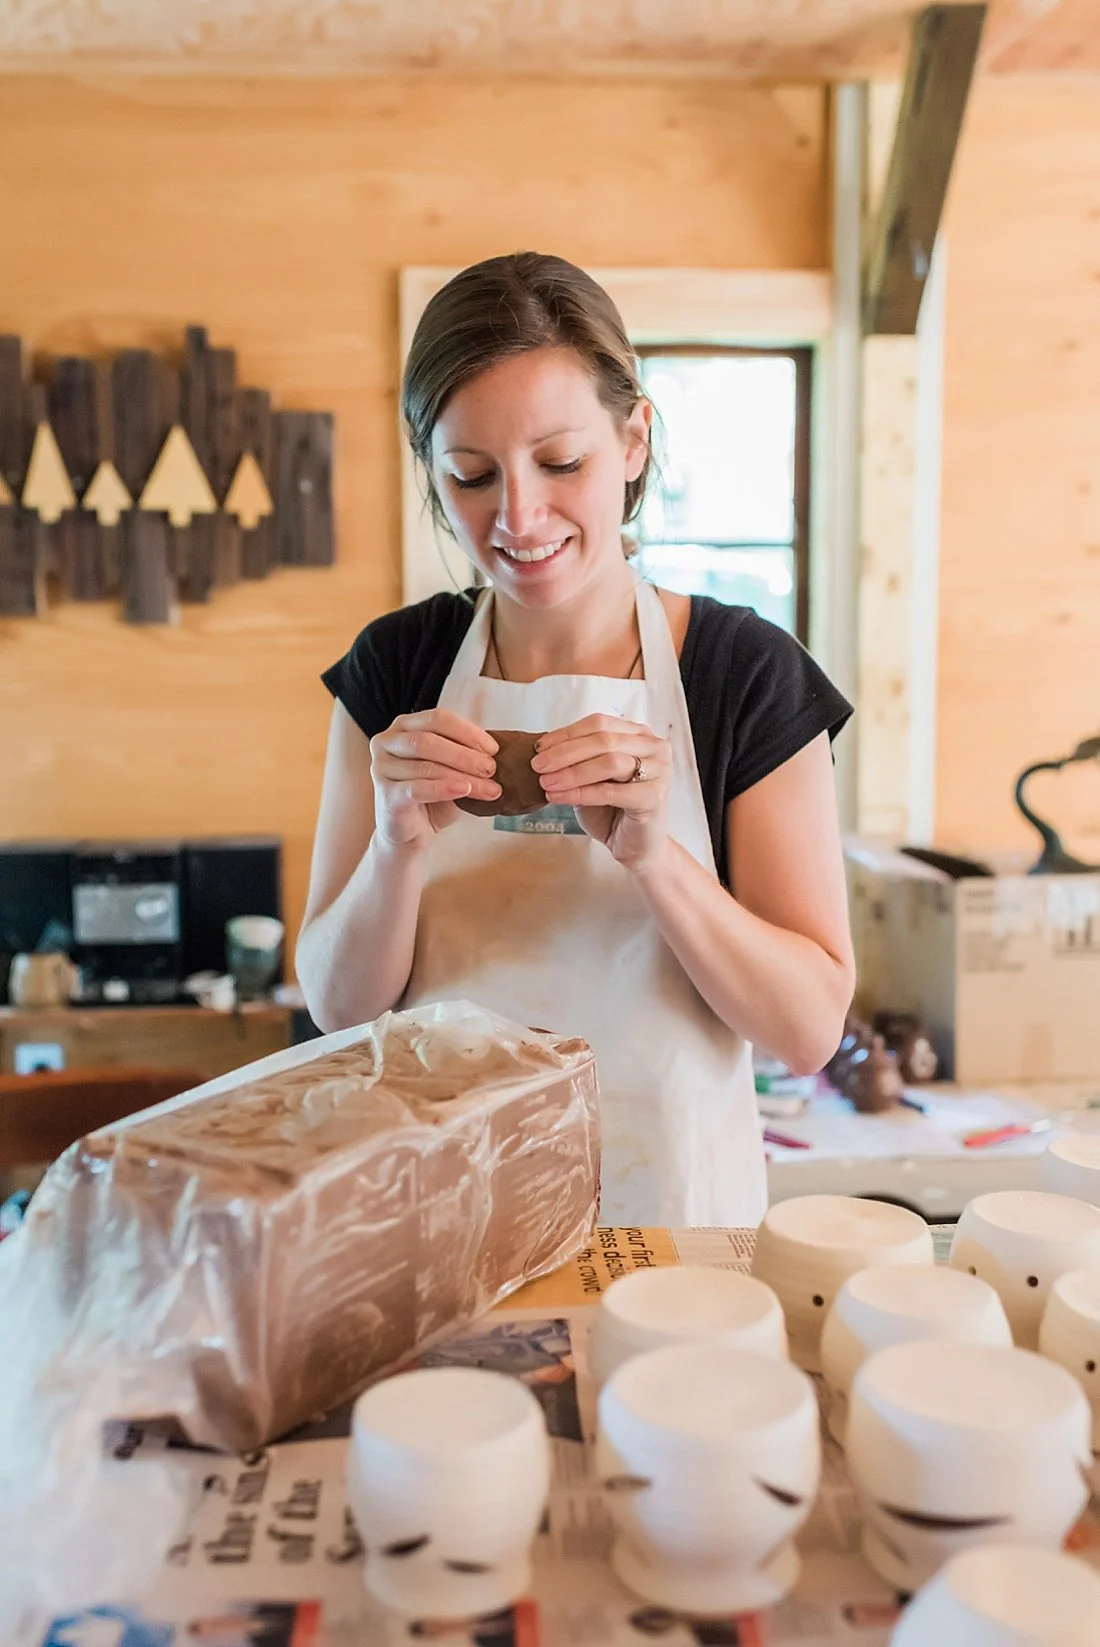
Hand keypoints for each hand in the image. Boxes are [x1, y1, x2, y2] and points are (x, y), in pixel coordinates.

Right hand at [369, 710, 499, 849]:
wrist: (410, 834)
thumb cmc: (432, 797)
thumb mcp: (451, 768)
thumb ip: (465, 753)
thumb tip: (495, 749)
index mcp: (404, 726)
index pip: (437, 718)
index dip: (468, 731)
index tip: (493, 749)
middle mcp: (387, 742)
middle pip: (429, 740)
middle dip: (465, 755)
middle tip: (492, 768)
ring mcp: (381, 768)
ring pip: (426, 766)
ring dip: (463, 776)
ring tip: (489, 788)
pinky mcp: (385, 794)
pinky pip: (417, 788)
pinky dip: (444, 788)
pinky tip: (464, 791)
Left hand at [532, 714, 671, 871]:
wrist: (635, 847)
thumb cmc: (613, 811)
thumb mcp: (591, 778)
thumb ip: (577, 759)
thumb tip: (543, 748)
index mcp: (639, 735)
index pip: (599, 723)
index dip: (566, 733)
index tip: (539, 747)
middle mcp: (654, 747)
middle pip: (604, 740)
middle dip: (565, 753)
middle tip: (538, 765)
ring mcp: (659, 771)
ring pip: (609, 762)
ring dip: (572, 772)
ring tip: (546, 783)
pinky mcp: (653, 798)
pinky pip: (611, 791)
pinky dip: (581, 793)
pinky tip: (558, 798)